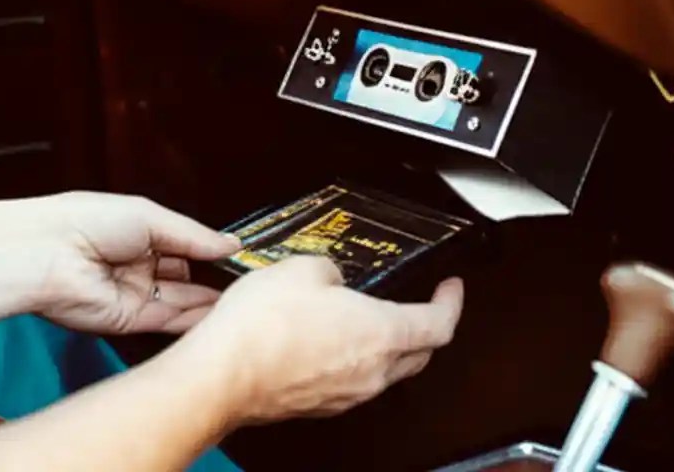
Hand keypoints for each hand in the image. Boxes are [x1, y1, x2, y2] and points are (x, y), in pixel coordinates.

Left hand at [25, 192, 240, 335]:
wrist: (47, 252)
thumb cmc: (85, 221)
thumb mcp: (151, 217)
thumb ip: (194, 236)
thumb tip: (230, 243)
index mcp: (137, 234)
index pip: (183, 246)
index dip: (210, 252)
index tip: (242, 257)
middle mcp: (136, 266)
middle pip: (185, 277)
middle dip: (214, 280)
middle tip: (250, 283)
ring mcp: (133, 294)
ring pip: (181, 303)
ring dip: (210, 303)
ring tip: (246, 301)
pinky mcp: (128, 320)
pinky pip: (168, 321)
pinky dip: (195, 319)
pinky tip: (222, 314)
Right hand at [171, 256, 463, 423]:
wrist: (222, 374)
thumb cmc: (262, 326)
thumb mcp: (302, 269)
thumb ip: (330, 271)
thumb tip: (332, 279)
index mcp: (382, 333)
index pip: (440, 324)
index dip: (451, 303)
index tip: (450, 289)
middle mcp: (372, 372)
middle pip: (420, 355)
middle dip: (426, 328)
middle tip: (420, 306)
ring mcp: (346, 394)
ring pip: (385, 372)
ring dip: (386, 347)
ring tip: (364, 320)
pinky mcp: (319, 405)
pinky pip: (350, 382)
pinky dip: (351, 362)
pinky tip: (326, 342)